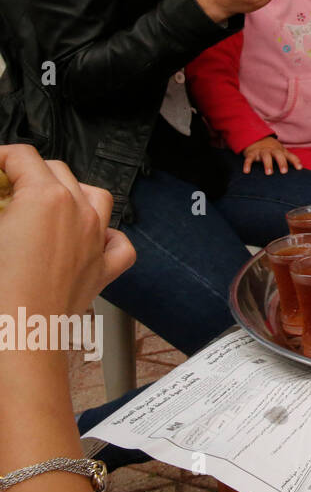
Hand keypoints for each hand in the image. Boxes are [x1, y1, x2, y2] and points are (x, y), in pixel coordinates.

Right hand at [0, 144, 135, 316]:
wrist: (18, 336)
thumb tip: (2, 206)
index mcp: (46, 198)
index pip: (23, 156)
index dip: (1, 157)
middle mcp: (80, 212)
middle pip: (57, 170)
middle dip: (29, 172)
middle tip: (4, 187)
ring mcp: (96, 239)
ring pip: (95, 196)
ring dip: (71, 192)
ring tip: (45, 204)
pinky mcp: (103, 268)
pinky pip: (118, 243)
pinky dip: (107, 236)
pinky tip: (90, 238)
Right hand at [242, 136, 301, 174]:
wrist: (256, 138)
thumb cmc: (272, 149)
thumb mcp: (282, 152)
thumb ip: (290, 159)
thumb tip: (301, 168)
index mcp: (280, 151)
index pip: (289, 156)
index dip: (295, 161)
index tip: (299, 168)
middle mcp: (272, 151)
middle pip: (278, 155)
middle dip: (281, 162)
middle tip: (284, 171)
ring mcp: (262, 152)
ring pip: (265, 156)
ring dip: (267, 164)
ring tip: (269, 173)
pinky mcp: (252, 153)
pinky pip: (249, 159)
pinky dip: (247, 165)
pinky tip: (246, 171)